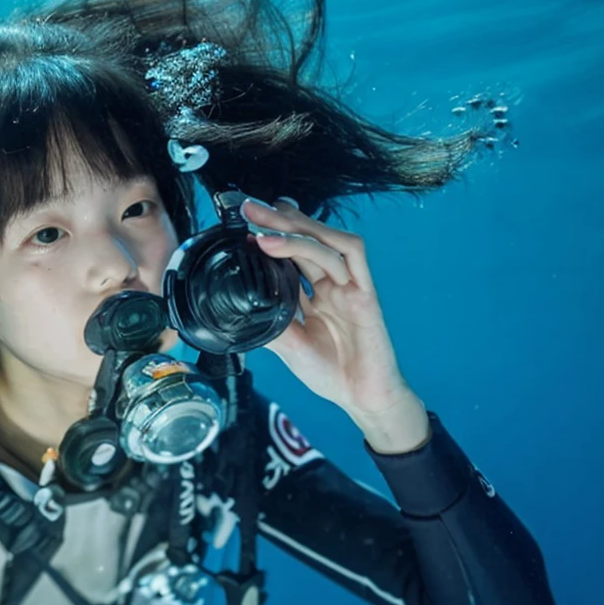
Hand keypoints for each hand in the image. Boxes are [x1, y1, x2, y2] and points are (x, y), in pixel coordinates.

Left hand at [240, 197, 414, 419]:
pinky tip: (294, 242)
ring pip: (325, 243)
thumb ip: (270, 323)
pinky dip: (322, 245)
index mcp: (316, 293)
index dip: (272, 234)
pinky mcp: (366, 295)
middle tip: (247, 207)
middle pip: (307, 240)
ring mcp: (351, 286)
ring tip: (262, 225)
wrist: (363, 397)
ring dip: (294, 230)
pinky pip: (351, 258)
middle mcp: (334, 284)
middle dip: (278, 221)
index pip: (293, 254)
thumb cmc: (331, 373)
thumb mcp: (289, 346)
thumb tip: (237, 308)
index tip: (243, 223)